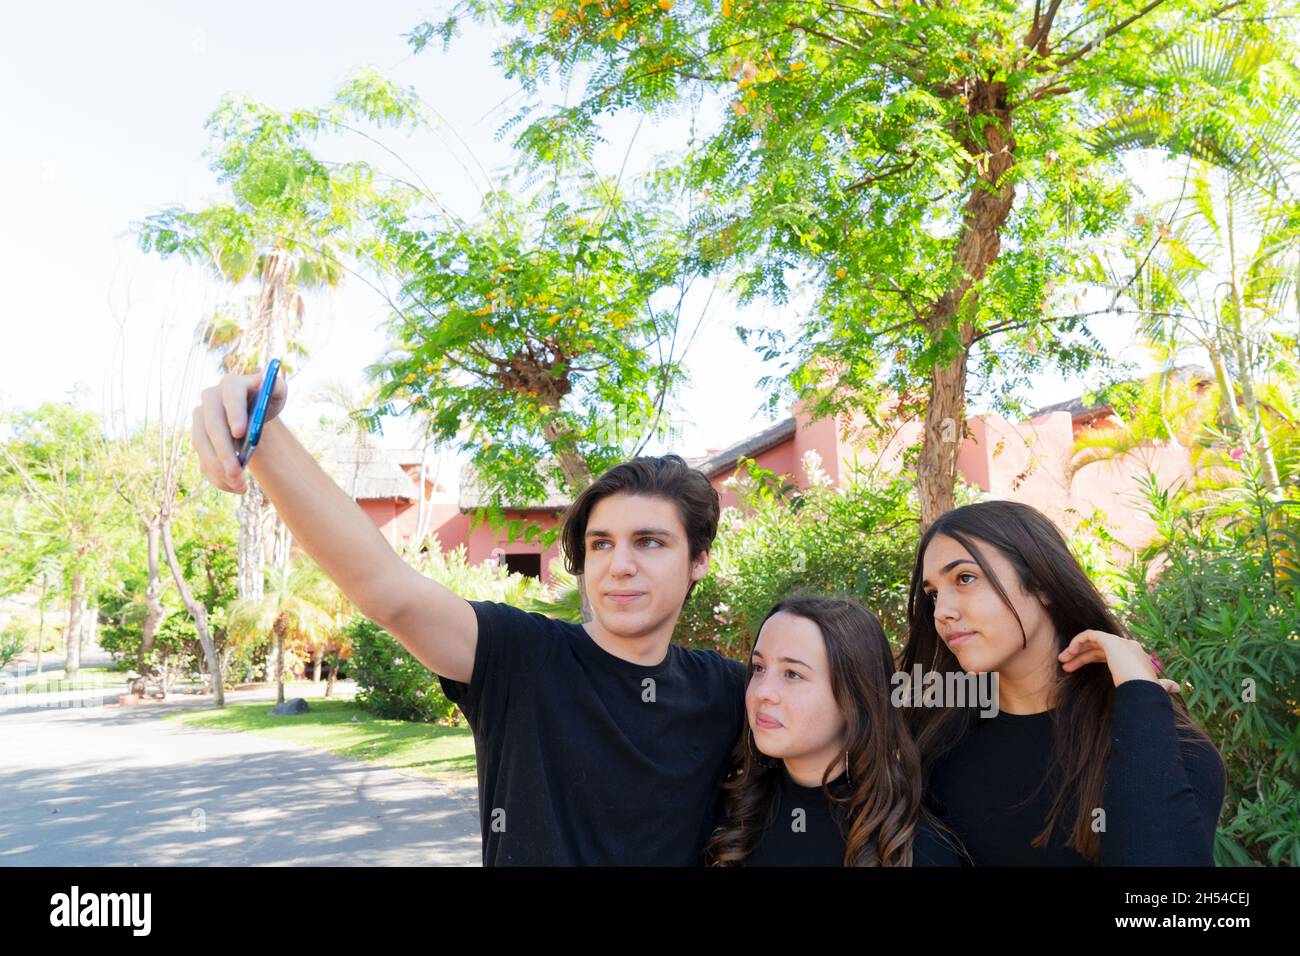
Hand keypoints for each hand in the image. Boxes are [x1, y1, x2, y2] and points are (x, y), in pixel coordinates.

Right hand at [191, 367, 286, 494]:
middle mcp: (210, 398)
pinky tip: (233, 488)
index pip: (230, 396)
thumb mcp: (277, 391)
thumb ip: (276, 385)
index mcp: (230, 384)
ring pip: (202, 445)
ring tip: (239, 486)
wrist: (252, 410)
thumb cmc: (266, 399)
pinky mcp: (198, 437)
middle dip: (224, 451)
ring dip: (217, 468)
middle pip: (213, 426)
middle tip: (237, 472)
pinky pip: (202, 458)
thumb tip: (268, 381)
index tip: (241, 434)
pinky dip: (215, 476)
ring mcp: (200, 418)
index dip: (234, 414)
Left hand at [1058, 629, 1174, 690]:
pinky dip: (1078, 640)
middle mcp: (1128, 646)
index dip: (1091, 659)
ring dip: (1075, 650)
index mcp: (1136, 656)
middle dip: (1080, 656)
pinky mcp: (1111, 640)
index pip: (1108, 653)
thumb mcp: (1155, 688)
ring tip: (1062, 661)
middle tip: (1065, 666)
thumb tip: (1176, 687)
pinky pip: (1090, 635)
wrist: (1143, 689)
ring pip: (1092, 641)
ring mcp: (1120, 642)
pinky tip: (1069, 652)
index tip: (1075, 670)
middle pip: (1098, 648)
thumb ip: (1163, 685)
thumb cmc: (1147, 692)